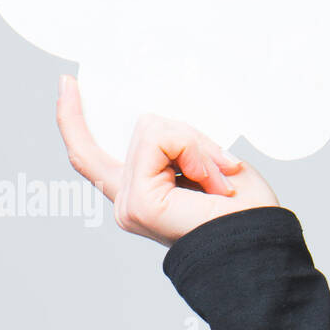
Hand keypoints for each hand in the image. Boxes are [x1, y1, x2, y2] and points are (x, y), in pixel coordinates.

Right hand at [55, 75, 280, 245]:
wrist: (261, 246)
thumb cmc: (246, 213)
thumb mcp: (211, 162)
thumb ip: (175, 143)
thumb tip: (155, 124)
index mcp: (140, 195)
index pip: (89, 153)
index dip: (73, 118)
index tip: (67, 84)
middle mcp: (126, 202)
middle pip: (141, 128)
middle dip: (187, 135)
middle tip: (222, 168)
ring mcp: (128, 205)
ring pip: (152, 130)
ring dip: (197, 147)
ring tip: (219, 182)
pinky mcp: (139, 204)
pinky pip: (158, 140)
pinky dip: (191, 149)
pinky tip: (212, 181)